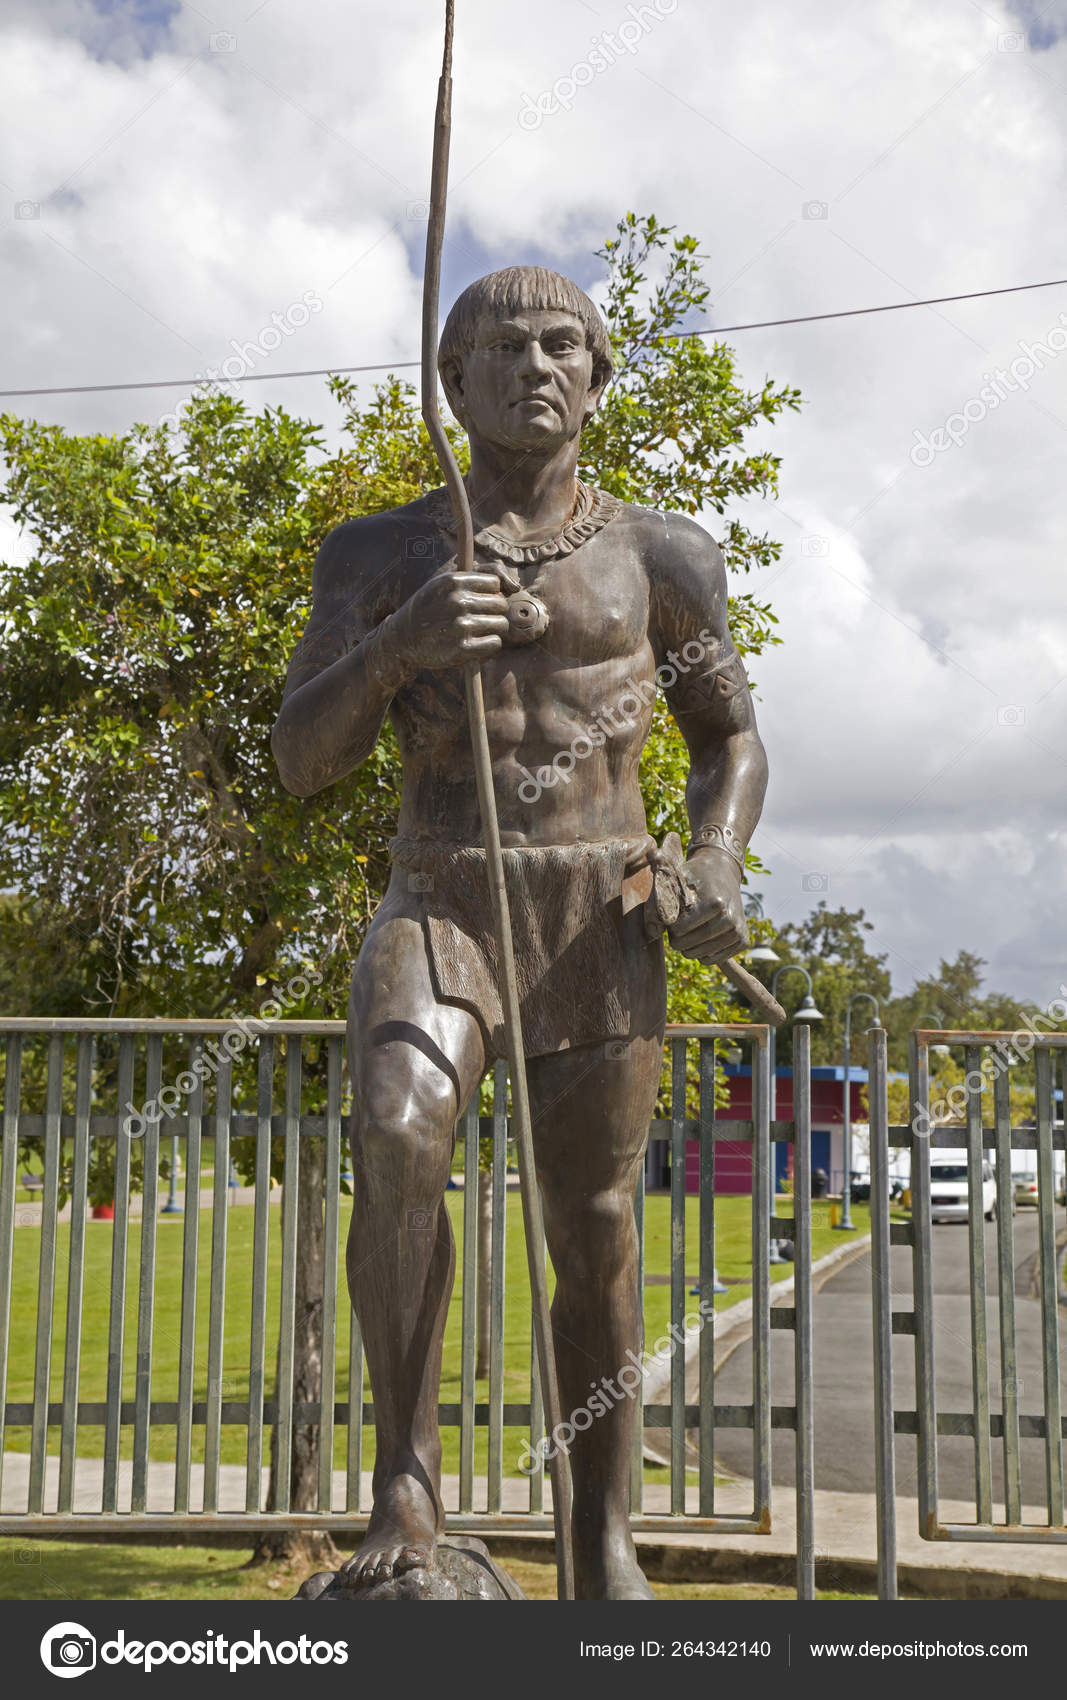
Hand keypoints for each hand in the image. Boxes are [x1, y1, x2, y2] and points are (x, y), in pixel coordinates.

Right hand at [389, 570, 509, 670]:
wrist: (401, 638)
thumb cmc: (428, 607)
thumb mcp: (444, 583)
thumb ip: (479, 575)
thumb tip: (515, 586)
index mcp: (452, 581)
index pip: (494, 583)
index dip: (490, 593)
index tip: (479, 600)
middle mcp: (457, 601)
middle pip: (501, 604)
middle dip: (493, 612)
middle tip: (478, 618)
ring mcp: (460, 626)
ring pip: (501, 624)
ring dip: (492, 629)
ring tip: (476, 631)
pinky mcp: (462, 649)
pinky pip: (494, 644)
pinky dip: (489, 645)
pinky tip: (475, 643)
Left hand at [668, 850, 748, 964]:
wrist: (722, 871)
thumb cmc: (693, 876)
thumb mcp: (673, 880)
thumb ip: (657, 902)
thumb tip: (653, 932)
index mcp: (715, 903)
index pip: (680, 930)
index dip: (670, 925)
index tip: (673, 914)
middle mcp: (730, 919)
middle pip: (689, 945)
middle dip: (677, 939)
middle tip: (678, 925)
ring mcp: (739, 931)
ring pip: (701, 956)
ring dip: (688, 947)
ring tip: (689, 930)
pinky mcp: (743, 941)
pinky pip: (714, 959)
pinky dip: (702, 953)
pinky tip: (701, 938)